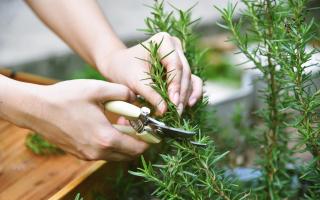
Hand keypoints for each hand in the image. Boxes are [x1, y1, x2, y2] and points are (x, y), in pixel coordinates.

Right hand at [8, 79, 148, 160]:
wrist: (36, 109)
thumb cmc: (66, 97)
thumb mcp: (98, 89)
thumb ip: (122, 93)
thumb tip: (136, 97)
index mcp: (105, 138)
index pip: (137, 147)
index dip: (149, 140)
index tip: (154, 132)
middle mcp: (98, 152)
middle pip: (128, 154)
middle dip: (138, 142)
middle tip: (139, 126)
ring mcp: (87, 155)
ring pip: (116, 154)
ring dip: (124, 143)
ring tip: (123, 124)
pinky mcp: (79, 154)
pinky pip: (103, 153)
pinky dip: (111, 144)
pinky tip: (107, 127)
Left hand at [96, 32, 202, 114]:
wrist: (119, 66)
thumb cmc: (125, 69)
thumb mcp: (135, 81)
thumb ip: (151, 94)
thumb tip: (165, 110)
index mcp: (164, 41)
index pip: (175, 65)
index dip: (176, 85)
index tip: (173, 102)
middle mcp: (175, 46)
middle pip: (184, 72)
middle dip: (181, 94)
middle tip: (176, 112)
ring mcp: (180, 57)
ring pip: (189, 78)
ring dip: (185, 96)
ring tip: (178, 112)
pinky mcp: (182, 69)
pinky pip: (192, 81)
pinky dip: (191, 93)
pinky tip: (189, 105)